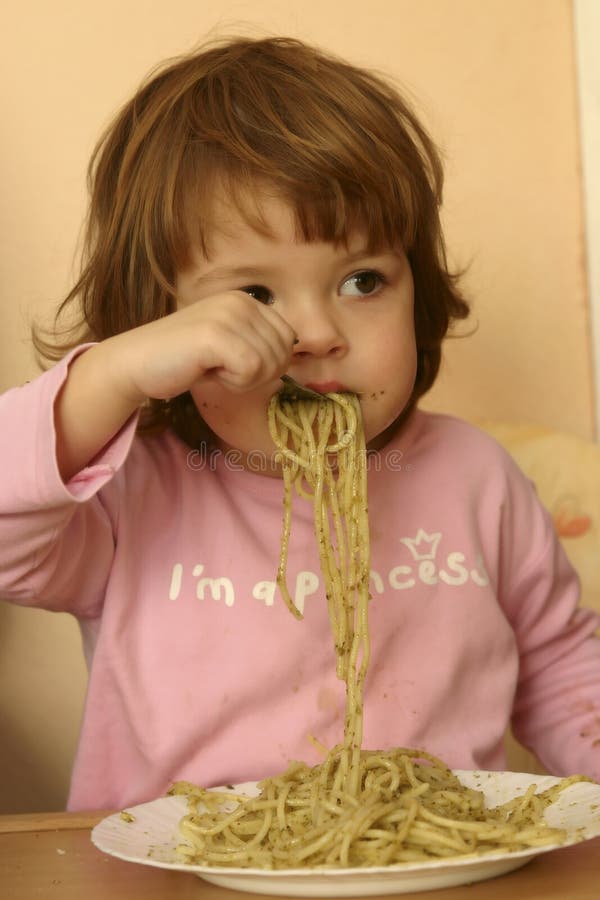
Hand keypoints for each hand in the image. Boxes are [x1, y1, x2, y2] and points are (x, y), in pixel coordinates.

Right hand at [108, 290, 295, 403]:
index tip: (234, 364)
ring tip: (212, 368)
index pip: (288, 339)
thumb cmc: (183, 360)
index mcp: (247, 301)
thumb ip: (260, 344)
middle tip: (221, 369)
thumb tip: (291, 358)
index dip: (269, 364)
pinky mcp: (216, 335)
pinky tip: (208, 373)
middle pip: (283, 354)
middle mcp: (241, 301)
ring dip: (243, 380)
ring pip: (269, 365)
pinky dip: (233, 383)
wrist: (136, 362)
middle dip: (257, 374)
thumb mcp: (230, 344)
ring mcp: (228, 315)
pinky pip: (251, 371)